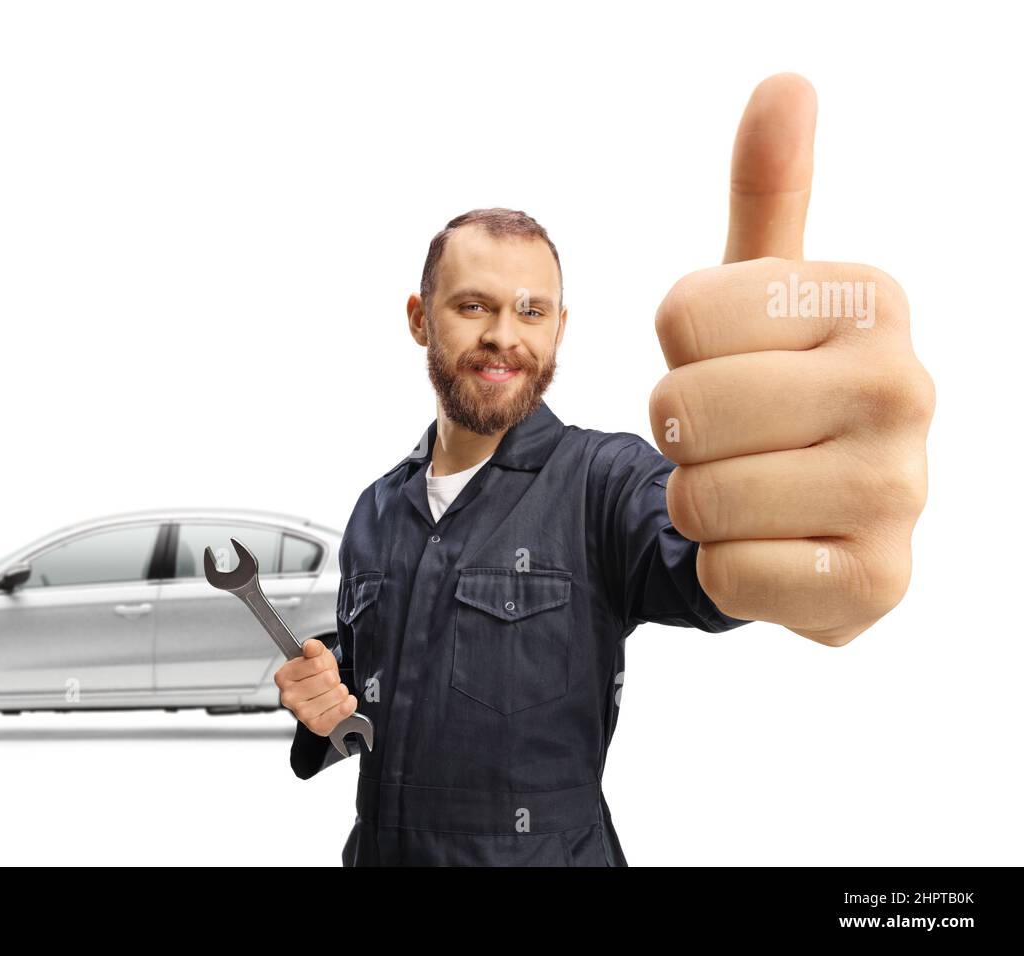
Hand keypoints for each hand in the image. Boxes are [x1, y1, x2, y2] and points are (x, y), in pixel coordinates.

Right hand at [275, 638, 358, 735]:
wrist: (323, 693)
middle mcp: (288, 697)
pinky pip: (340, 712)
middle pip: (328, 680)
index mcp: (283, 676)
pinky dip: (347, 705)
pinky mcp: (315, 726)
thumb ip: (314, 647)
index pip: (316, 664)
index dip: (324, 663)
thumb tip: (309, 647)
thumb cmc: (317, 674)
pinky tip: (343, 703)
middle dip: (333, 678)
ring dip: (340, 692)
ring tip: (332, 692)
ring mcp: (301, 713)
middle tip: (328, 682)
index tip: (320, 668)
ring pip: (336, 694)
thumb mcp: (317, 655)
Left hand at [648, 73, 934, 645]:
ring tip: (753, 490)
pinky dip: (722, 570)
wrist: (806, 513)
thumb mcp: (761, 293)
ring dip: (697, 503)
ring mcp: (902, 492)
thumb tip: (785, 85)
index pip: (681, 317)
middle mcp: (908, 387)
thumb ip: (767, 195)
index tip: (729, 363)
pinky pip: (727, 575)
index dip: (676, 353)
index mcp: (874, 300)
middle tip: (730, 438)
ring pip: (700, 496)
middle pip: (685, 408)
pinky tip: (774, 550)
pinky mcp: (878, 583)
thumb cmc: (770, 386)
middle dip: (679, 434)